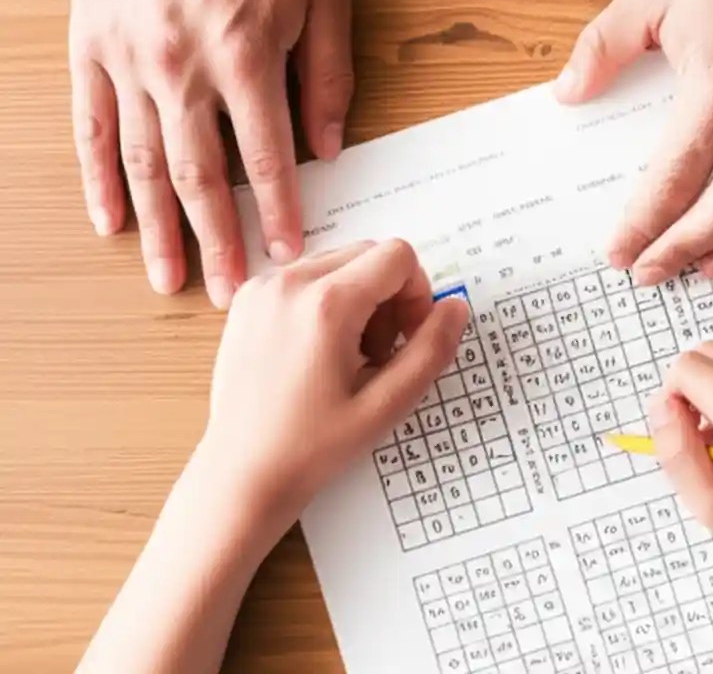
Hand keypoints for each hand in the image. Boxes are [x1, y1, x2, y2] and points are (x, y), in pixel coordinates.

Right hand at [69, 0, 353, 307]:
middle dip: (218, 244)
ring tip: (170, 279)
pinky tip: (109, 221)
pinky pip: (91, 126)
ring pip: (144, 165)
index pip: (267, 162)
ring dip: (158, 229)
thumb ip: (326, 76)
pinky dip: (98, 178)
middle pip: (202, 179)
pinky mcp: (91, 49)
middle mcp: (182, 71)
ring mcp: (129, 63)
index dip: (277, 214)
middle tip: (229, 294)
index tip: (286, 255)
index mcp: (244, 60)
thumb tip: (331, 147)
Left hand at [200, 240, 468, 533]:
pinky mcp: (247, 300)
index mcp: (325, 305)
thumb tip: (455, 307)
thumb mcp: (386, 405)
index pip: (398, 257)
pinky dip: (326, 301)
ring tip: (349, 356)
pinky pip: (306, 277)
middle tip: (380, 353)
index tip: (408, 338)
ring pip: (339, 263)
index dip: (418, 294)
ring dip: (360, 298)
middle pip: (369, 253)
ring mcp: (262, 289)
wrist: (241, 473)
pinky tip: (321, 352)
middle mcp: (289, 284)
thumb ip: (430, 350)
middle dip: (390, 295)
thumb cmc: (309, 448)